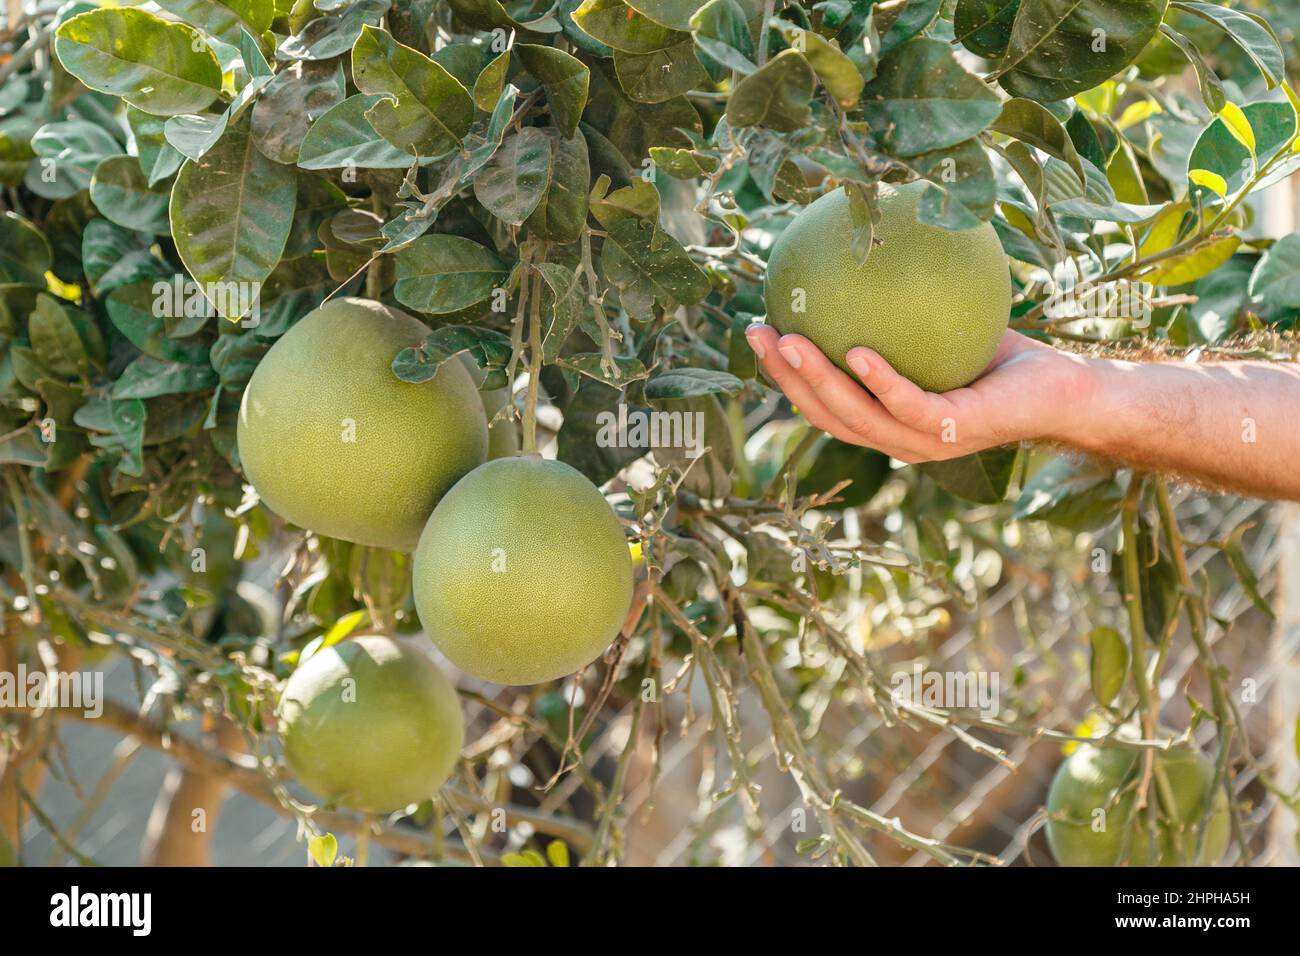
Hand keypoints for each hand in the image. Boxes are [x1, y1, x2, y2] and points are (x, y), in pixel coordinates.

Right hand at [743, 326, 1096, 462]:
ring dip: (816, 381)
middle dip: (785, 377)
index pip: (822, 404)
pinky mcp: (957, 431)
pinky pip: (909, 407)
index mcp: (887, 421)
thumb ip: (903, 305)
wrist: (1069, 388)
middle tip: (756, 333)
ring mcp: (926, 442)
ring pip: (856, 417)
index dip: (784, 375)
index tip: (758, 330)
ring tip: (789, 342)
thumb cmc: (1004, 355)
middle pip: (825, 414)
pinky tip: (856, 351)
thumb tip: (863, 248)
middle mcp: (899, 440)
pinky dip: (880, 382)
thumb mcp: (942, 324)